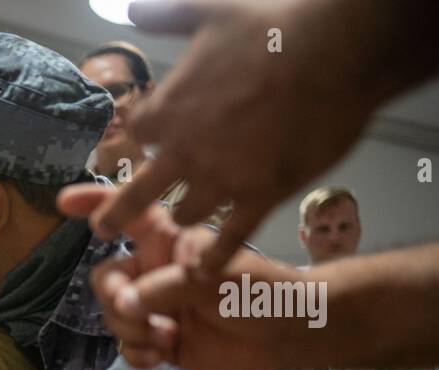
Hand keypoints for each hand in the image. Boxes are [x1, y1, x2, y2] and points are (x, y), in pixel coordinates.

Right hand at [61, 182, 304, 369]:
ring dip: (132, 330)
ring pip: (114, 316)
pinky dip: (138, 355)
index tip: (64, 203)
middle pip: (107, 278)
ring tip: (166, 337)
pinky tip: (159, 358)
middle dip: (115, 298)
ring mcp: (156, 307)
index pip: (128, 217)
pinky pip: (128, 347)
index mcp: (168, 243)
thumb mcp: (212, 277)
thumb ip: (164, 287)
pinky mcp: (161, 340)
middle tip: (139, 313)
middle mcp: (155, 272)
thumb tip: (125, 303)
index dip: (96, 205)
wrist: (285, 333)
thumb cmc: (259, 289)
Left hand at [87, 0, 377, 269]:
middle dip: (116, 213)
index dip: (131, 148)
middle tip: (102, 230)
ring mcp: (220, 179)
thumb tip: (132, 7)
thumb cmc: (274, 27)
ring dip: (177, 225)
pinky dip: (212, 259)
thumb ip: (165, 14)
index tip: (125, 156)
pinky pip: (229, 239)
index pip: (132, 138)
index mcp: (166, 110)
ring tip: (172, 235)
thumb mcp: (209, 10)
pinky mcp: (259, 196)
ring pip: (183, 217)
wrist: (336, 52)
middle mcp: (183, 152)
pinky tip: (202, 274)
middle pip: (136, 194)